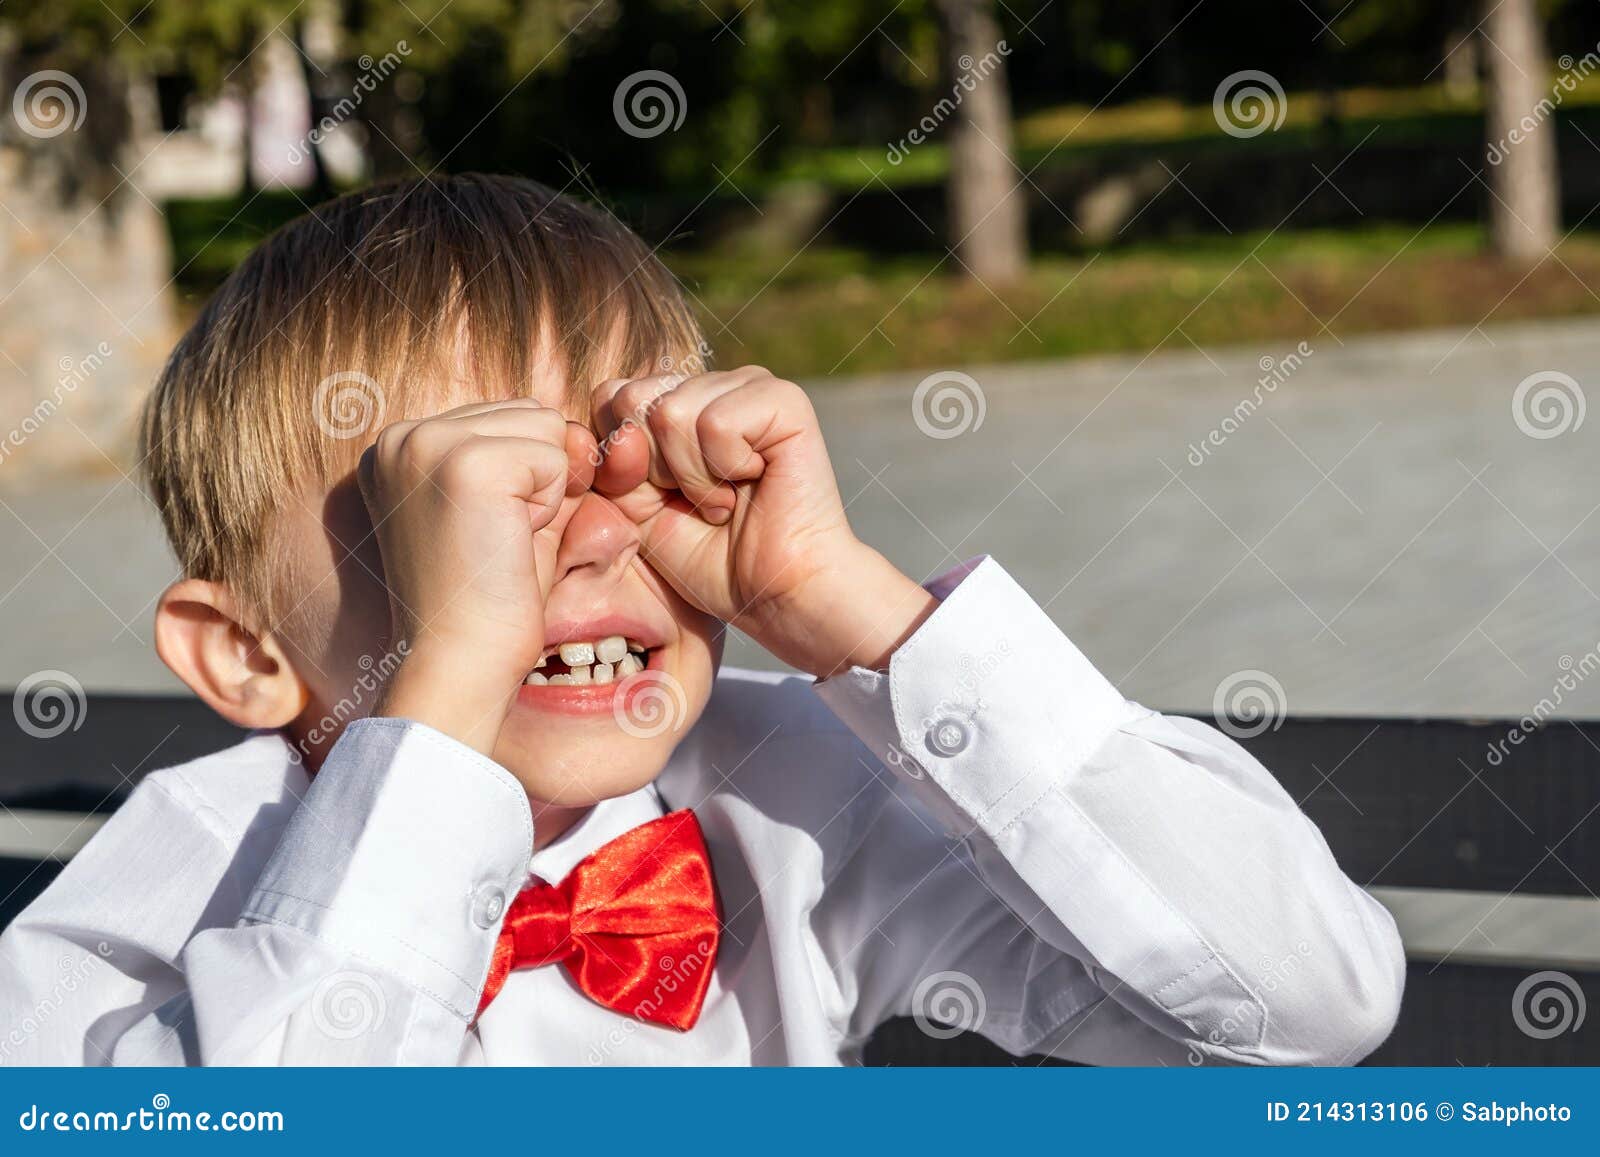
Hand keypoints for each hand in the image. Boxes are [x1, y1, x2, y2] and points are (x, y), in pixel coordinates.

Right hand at [357, 399, 595, 751]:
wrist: (460, 662)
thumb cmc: (488, 598)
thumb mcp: (513, 510)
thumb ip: (542, 459)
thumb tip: (585, 429)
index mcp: (400, 444)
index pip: (507, 417)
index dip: (525, 479)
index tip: (485, 534)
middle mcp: (401, 434)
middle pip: (529, 413)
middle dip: (535, 479)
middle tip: (495, 541)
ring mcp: (429, 443)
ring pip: (546, 428)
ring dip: (543, 491)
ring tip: (500, 540)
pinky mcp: (466, 463)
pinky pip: (556, 455)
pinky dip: (549, 506)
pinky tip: (509, 542)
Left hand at [591, 367, 934, 676]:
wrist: (778, 592)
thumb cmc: (712, 558)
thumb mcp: (637, 513)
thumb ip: (611, 466)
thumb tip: (625, 430)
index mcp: (676, 399)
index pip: (610, 396)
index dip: (622, 462)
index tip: (666, 499)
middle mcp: (711, 384)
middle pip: (633, 399)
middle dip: (655, 469)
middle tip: (701, 501)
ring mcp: (748, 386)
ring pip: (671, 412)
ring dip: (694, 477)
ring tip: (727, 499)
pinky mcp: (784, 401)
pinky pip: (714, 423)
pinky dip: (725, 470)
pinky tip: (754, 483)